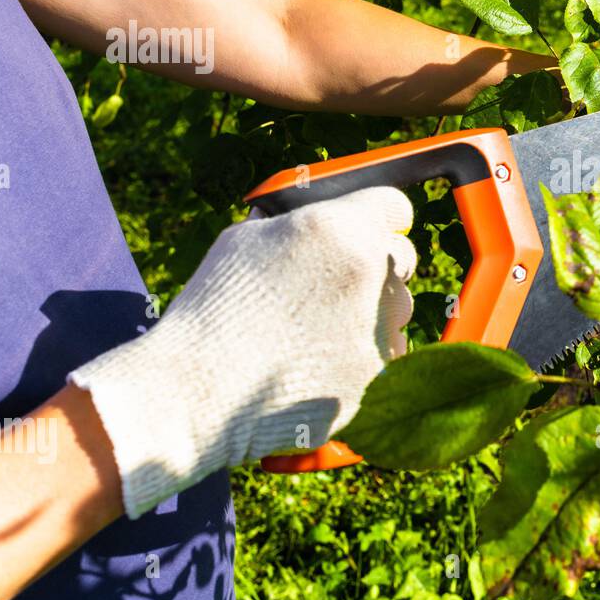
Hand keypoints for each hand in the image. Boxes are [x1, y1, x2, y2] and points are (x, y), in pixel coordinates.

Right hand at [70, 187, 415, 517]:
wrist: (199, 392)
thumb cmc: (214, 309)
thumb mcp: (245, 240)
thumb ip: (300, 224)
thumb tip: (323, 221)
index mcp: (341, 229)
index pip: (393, 206)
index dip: (378, 216)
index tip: (370, 227)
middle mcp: (372, 273)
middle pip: (401, 256)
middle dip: (375, 263)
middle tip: (335, 281)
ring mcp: (382, 326)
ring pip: (397, 308)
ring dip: (372, 310)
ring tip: (315, 329)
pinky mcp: (380, 373)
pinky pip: (389, 352)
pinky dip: (364, 354)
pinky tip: (320, 361)